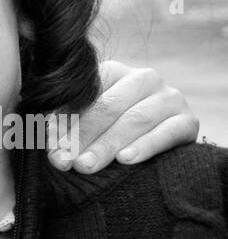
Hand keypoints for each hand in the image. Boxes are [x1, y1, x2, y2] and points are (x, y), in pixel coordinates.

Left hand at [56, 61, 199, 172]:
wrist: (154, 145)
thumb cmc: (106, 134)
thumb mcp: (82, 125)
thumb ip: (64, 130)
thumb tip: (52, 150)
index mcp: (113, 72)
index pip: (85, 94)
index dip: (64, 121)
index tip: (50, 147)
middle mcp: (143, 79)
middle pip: (108, 107)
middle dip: (83, 136)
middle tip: (66, 161)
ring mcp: (168, 98)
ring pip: (134, 120)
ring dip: (106, 145)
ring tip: (86, 165)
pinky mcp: (188, 121)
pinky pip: (167, 132)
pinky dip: (145, 146)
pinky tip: (125, 159)